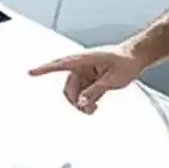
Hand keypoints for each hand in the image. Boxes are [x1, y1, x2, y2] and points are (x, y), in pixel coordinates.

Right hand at [28, 44, 145, 114]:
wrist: (137, 57)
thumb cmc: (126, 62)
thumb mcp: (112, 79)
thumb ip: (95, 91)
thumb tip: (81, 102)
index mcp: (84, 60)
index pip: (60, 64)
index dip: (44, 69)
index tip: (30, 72)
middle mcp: (82, 66)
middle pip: (69, 86)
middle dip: (74, 100)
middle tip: (86, 110)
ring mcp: (86, 72)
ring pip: (76, 92)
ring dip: (81, 102)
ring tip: (93, 110)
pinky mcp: (91, 78)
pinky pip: (83, 92)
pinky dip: (86, 100)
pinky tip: (93, 108)